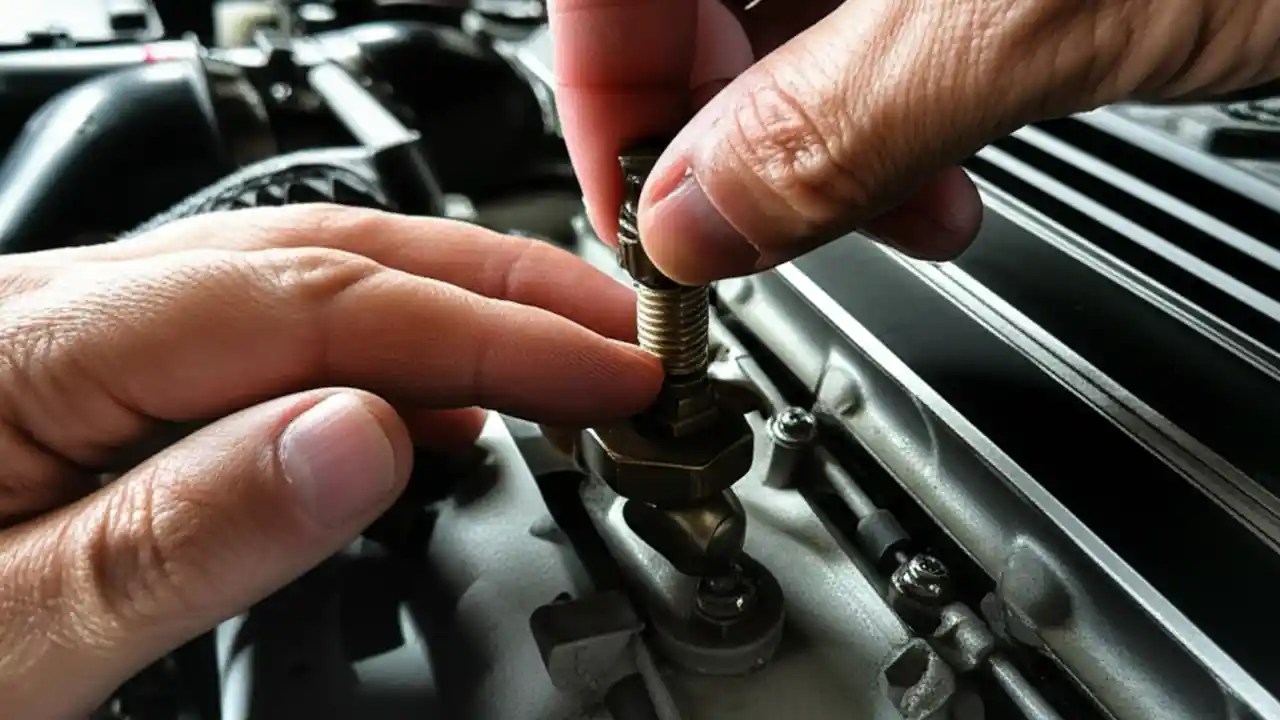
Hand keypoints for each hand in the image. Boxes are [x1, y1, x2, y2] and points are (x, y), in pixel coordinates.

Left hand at [0, 205, 660, 718]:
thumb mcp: (3, 643)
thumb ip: (184, 530)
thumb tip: (362, 436)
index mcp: (32, 349)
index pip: (322, 302)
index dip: (487, 330)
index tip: (610, 371)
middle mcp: (61, 311)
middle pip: (328, 254)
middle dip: (498, 286)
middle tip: (624, 331)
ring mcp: (79, 338)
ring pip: (308, 279)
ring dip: (454, 308)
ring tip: (560, 355)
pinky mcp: (94, 383)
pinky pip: (267, 338)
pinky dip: (381, 363)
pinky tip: (430, 409)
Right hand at [551, 0, 1279, 282]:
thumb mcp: (1038, 8)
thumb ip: (839, 121)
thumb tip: (695, 220)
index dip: (610, 84)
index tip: (647, 212)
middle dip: (726, 130)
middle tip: (764, 233)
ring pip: (792, 12)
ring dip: (821, 143)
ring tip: (897, 217)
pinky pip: (878, 20)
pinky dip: (892, 114)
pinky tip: (943, 174)